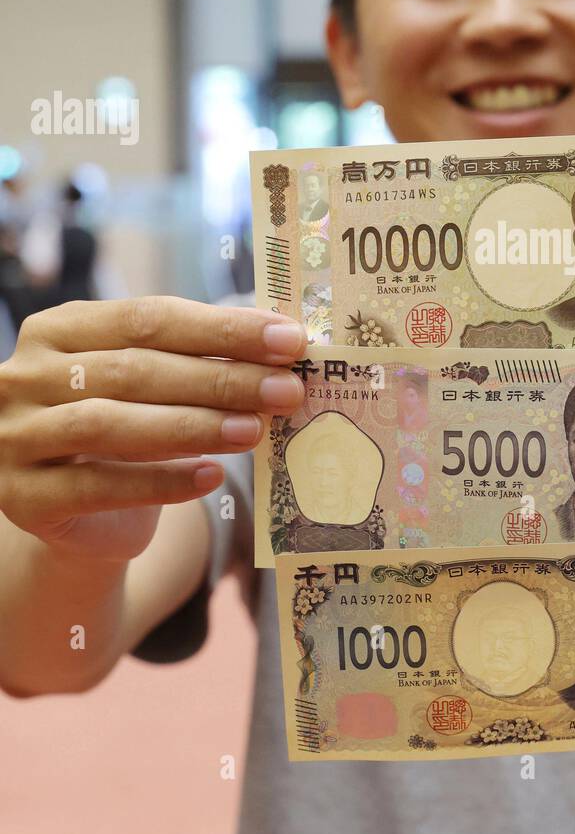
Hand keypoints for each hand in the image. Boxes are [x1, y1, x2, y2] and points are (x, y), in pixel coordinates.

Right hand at [0, 297, 306, 562]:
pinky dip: (160, 482)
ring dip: (193, 426)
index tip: (289, 339)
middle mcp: (25, 376)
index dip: (222, 328)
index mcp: (59, 328)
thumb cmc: (128, 432)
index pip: (148, 317)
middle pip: (135, 369)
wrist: (78, 515)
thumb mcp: (152, 385)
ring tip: (255, 430)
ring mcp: (15, 436)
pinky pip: (97, 487)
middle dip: (221, 379)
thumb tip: (282, 344)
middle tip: (286, 389)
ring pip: (112, 424)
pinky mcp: (22, 497)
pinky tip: (212, 477)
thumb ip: (197, 360)